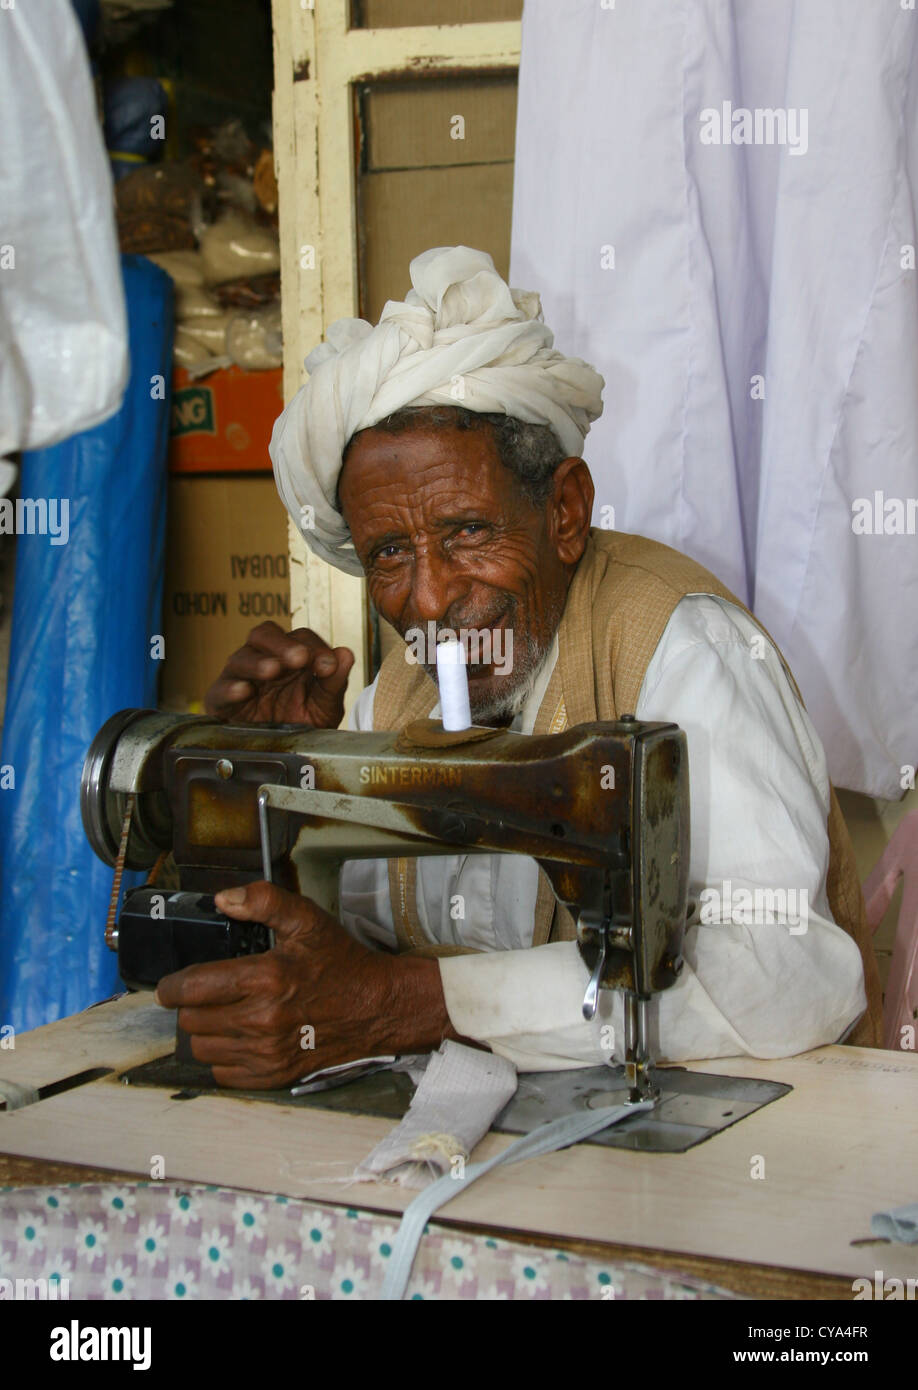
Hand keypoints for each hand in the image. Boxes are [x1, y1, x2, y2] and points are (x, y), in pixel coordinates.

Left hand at [153, 882, 451, 1088]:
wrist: (377, 1006)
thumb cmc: (340, 962)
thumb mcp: (307, 919)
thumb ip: (263, 900)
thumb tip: (221, 899)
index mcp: (265, 979)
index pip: (190, 989)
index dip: (171, 986)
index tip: (171, 985)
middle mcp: (262, 1021)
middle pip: (191, 1020)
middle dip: (191, 1005)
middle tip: (207, 994)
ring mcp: (267, 1054)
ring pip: (202, 1049)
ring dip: (205, 1031)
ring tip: (223, 1014)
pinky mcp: (274, 1075)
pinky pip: (223, 1073)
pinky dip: (224, 1056)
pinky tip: (240, 1037)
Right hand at [203, 622, 354, 725]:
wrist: (283, 758)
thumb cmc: (301, 723)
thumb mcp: (324, 706)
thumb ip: (335, 682)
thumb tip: (346, 654)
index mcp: (289, 656)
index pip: (299, 638)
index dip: (315, 647)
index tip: (329, 665)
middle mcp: (262, 660)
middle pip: (263, 635)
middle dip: (282, 644)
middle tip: (299, 658)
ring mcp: (239, 678)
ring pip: (240, 658)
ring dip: (258, 662)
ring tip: (273, 671)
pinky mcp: (221, 701)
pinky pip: (220, 690)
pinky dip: (231, 689)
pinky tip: (245, 691)